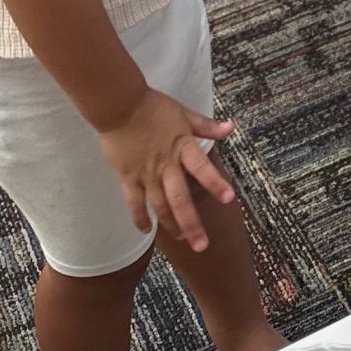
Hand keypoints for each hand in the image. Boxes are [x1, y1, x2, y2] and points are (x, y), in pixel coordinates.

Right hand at [97, 87, 235, 252]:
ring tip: (182, 239)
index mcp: (182, 147)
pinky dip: (140, 218)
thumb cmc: (153, 107)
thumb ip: (206, 126)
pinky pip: (134, 203)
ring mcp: (146, 174)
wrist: (119, 105)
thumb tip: (231, 127)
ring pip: (159, 206)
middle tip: (202, 245)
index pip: (202, 167)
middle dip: (191, 224)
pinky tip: (146, 231)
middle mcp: (165, 165)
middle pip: (180, 199)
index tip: (229, 198)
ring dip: (171, 225)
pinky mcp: (128, 177)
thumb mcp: (184, 113)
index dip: (215, 183)